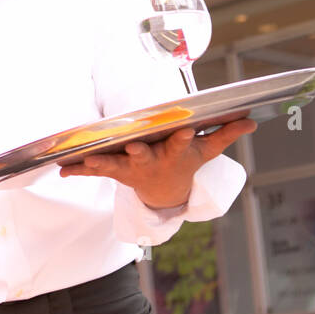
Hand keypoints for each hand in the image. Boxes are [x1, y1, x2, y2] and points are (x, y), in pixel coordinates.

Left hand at [58, 118, 256, 207]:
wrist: (166, 192)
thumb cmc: (184, 162)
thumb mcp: (205, 150)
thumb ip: (225, 134)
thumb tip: (252, 121)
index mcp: (173, 154)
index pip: (181, 144)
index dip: (182, 137)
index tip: (183, 129)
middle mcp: (151, 161)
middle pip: (144, 155)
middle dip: (139, 151)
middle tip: (132, 146)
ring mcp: (131, 168)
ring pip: (115, 165)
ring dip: (101, 163)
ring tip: (88, 160)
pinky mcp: (114, 172)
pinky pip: (94, 172)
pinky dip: (79, 171)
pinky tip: (62, 170)